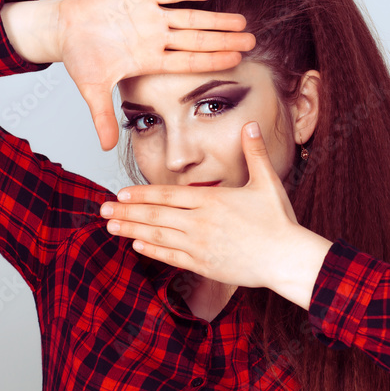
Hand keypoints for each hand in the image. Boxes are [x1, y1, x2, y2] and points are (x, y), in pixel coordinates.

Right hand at [58, 0, 255, 150]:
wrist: (63, 28)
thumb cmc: (79, 57)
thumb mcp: (91, 88)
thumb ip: (101, 116)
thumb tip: (106, 148)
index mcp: (149, 59)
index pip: (188, 61)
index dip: (212, 61)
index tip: (237, 62)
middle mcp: (155, 38)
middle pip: (197, 40)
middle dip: (225, 41)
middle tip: (253, 41)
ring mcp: (149, 16)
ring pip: (190, 17)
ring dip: (215, 19)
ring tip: (241, 21)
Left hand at [99, 121, 320, 292]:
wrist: (287, 259)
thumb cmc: (279, 222)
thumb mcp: (267, 182)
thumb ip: (254, 153)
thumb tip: (251, 125)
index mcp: (212, 200)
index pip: (168, 195)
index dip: (143, 193)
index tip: (122, 193)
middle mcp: (201, 222)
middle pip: (156, 215)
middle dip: (127, 211)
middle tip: (102, 209)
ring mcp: (200, 246)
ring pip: (158, 236)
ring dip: (132, 230)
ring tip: (111, 226)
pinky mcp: (205, 265)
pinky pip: (172, 257)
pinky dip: (152, 251)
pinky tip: (136, 245)